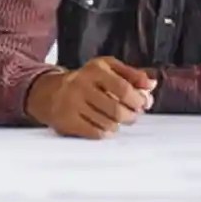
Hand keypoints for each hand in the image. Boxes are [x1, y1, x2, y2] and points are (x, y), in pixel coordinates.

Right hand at [29, 57, 155, 139]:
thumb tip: (151, 83)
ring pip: (108, 123)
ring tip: (117, 119)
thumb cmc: (85, 80)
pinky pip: (95, 133)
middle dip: (131, 116)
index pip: (124, 88)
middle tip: (132, 115)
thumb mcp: (107, 68)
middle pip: (117, 110)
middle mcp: (81, 85)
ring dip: (118, 125)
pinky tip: (106, 126)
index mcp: (95, 69)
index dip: (138, 100)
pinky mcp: (67, 120)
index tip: (143, 104)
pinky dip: (106, 132)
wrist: (49, 91)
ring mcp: (72, 104)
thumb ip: (131, 74)